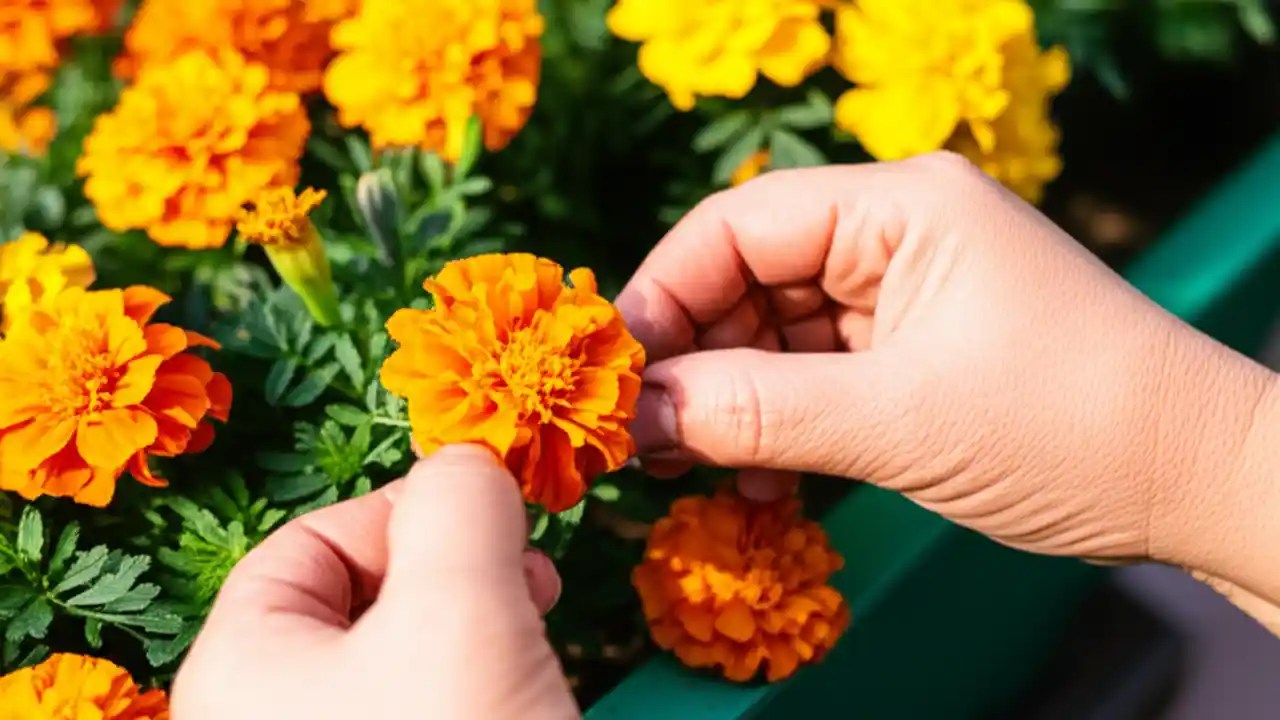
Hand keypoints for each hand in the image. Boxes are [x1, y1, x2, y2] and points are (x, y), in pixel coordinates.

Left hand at [171, 445, 577, 719]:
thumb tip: (469, 457)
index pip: (312, 540)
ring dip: (475, 625)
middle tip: (524, 580)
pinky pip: (420, 705)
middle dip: (455, 570)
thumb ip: (457, 501)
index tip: (491, 523)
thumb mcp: (458, 606)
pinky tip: (520, 693)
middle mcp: (263, 712)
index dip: (408, 512)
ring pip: (401, 656)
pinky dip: (472, 683)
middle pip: (361, 596)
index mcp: (238, 666)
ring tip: (532, 638)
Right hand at [618, 153, 1279, 604]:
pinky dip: (779, 424)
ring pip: (774, 333)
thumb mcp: (898, 421)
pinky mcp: (912, 348)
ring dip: (733, 403)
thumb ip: (755, 413)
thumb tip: (635, 415)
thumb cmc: (1071, 427)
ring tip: (704, 470)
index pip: (740, 225)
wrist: (1193, 481)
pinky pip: (813, 374)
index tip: (616, 371)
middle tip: (648, 438)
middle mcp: (897, 233)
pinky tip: (763, 479)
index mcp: (901, 205)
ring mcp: (905, 292)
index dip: (664, 294)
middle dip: (696, 360)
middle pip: (748, 278)